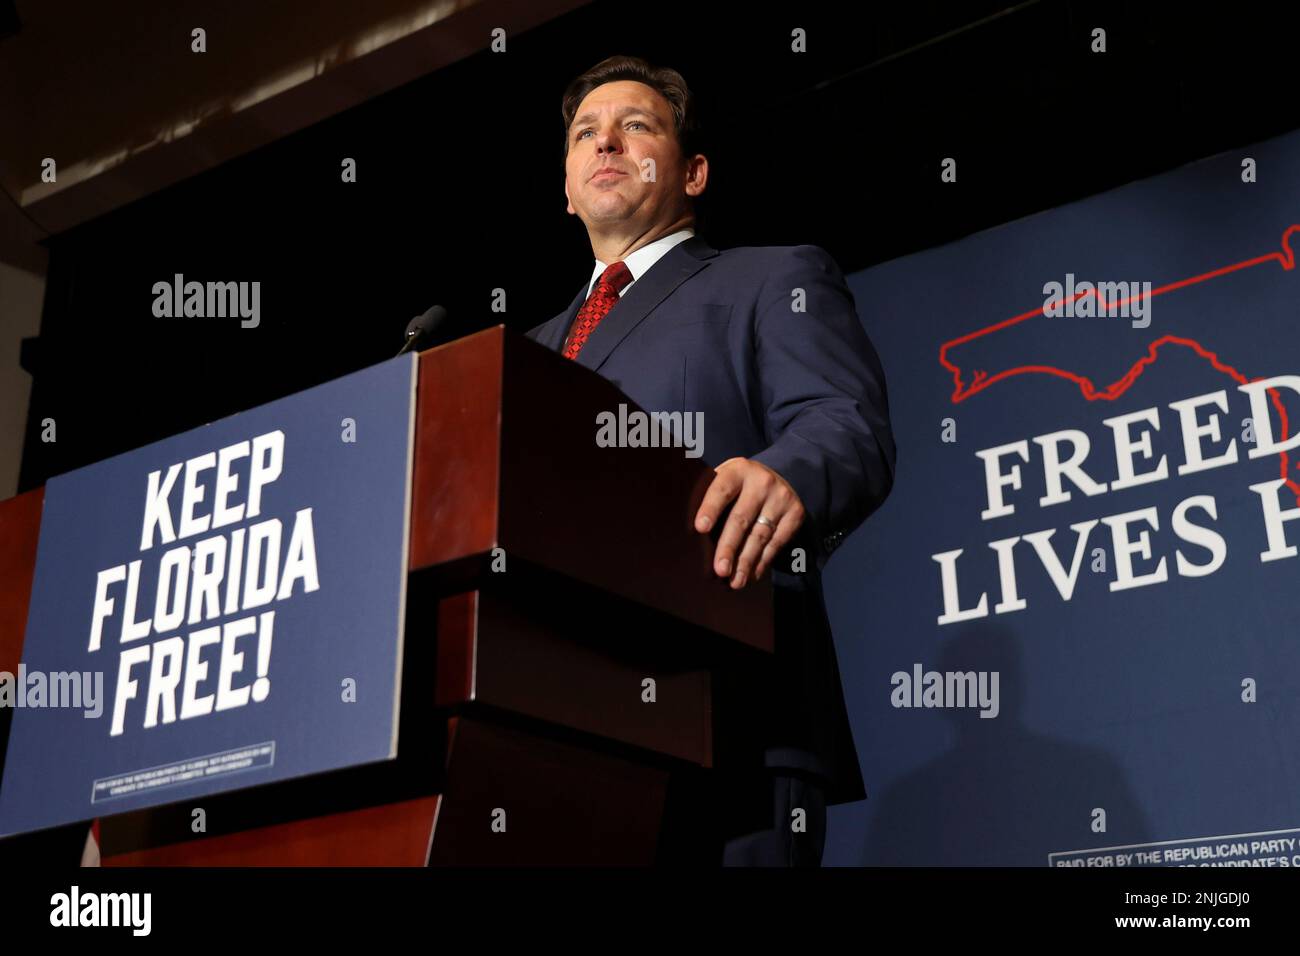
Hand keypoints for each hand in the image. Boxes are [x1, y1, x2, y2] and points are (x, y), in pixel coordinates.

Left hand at [694, 457, 805, 588]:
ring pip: (760, 535)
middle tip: (720, 570)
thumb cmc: (739, 486)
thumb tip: (689, 533)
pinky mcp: (795, 514)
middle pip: (742, 519)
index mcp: (738, 471)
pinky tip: (751, 575)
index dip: (710, 508)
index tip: (700, 528)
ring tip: (734, 582)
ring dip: (746, 562)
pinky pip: (776, 543)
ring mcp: (781, 498)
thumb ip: (710, 496)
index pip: (721, 490)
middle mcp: (762, 482)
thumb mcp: (726, 479)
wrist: (782, 476)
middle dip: (729, 547)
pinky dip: (762, 562)